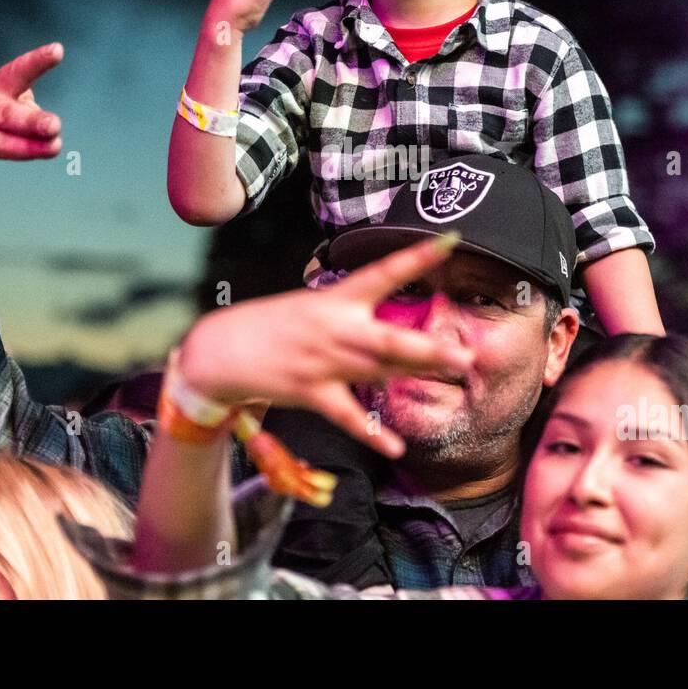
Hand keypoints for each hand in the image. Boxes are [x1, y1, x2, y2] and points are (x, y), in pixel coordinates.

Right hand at [179, 234, 474, 456]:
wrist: (220, 349)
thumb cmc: (270, 326)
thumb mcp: (311, 306)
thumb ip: (351, 319)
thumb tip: (389, 332)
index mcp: (335, 300)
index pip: (383, 273)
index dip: (417, 257)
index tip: (450, 241)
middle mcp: (335, 329)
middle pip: (390, 338)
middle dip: (429, 347)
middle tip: (466, 353)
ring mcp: (324, 362)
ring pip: (379, 370)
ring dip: (418, 373)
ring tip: (457, 372)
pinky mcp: (311, 392)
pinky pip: (348, 416)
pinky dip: (372, 434)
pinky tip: (396, 447)